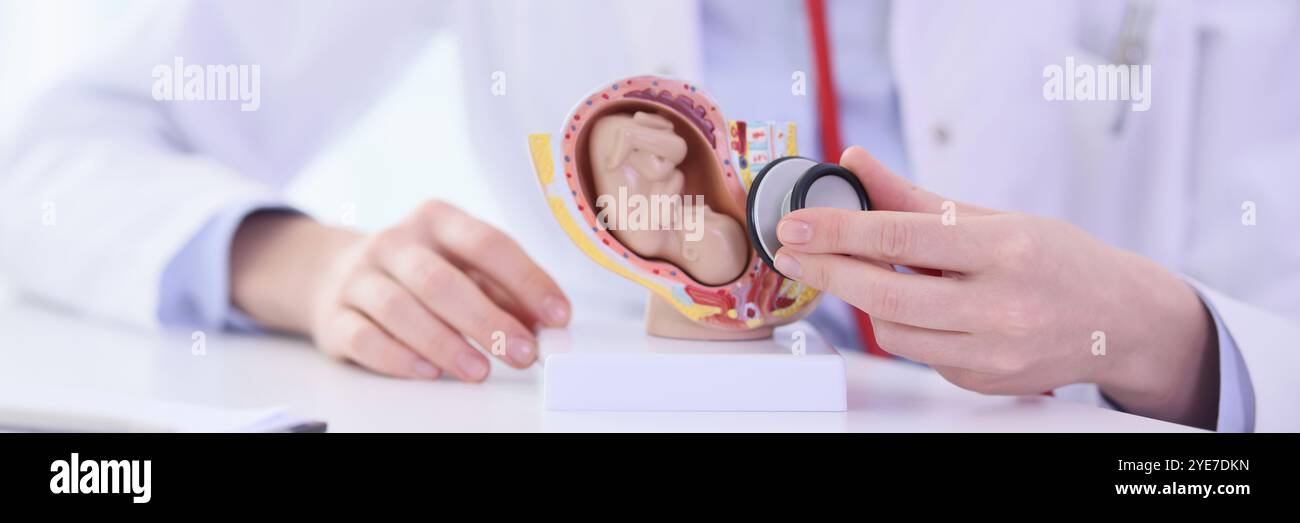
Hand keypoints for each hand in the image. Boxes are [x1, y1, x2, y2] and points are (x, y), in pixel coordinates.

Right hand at [230, 201, 570, 381]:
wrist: (332, 273)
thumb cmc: (418, 272)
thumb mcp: (463, 268)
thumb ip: (504, 292)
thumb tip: (545, 325)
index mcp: (437, 220)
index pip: (488, 243)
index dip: (527, 280)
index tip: (558, 315)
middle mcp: (395, 243)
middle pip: (441, 280)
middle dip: (488, 320)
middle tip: (522, 353)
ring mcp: (358, 277)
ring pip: (400, 309)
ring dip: (445, 343)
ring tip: (480, 370)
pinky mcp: (332, 316)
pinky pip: (363, 337)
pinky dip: (397, 357)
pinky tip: (429, 372)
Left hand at [774, 147, 1218, 427]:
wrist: (1120, 322)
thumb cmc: (1058, 260)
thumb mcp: (994, 217)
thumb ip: (915, 197)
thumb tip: (854, 164)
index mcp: (1006, 250)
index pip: (901, 235)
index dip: (837, 230)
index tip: (796, 225)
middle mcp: (1001, 307)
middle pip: (884, 293)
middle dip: (827, 271)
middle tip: (793, 252)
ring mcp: (993, 353)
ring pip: (892, 330)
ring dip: (867, 300)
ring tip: (870, 272)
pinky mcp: (983, 382)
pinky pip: (918, 353)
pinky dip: (906, 326)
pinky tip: (922, 306)